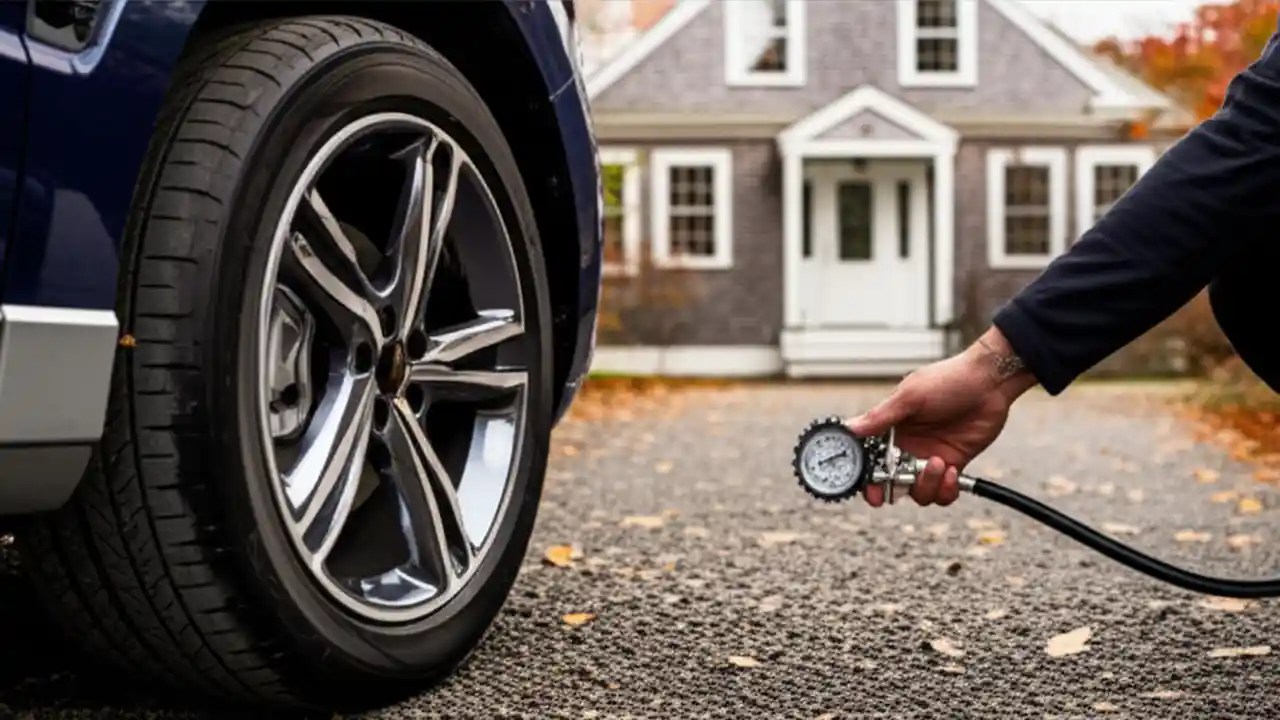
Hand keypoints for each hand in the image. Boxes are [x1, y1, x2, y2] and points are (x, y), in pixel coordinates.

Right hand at [846, 328, 1035, 507]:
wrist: (989, 382)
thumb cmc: (948, 380)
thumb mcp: (910, 396)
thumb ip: (880, 417)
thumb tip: (850, 429)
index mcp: (892, 430)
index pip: (871, 460)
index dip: (867, 479)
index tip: (870, 489)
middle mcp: (908, 447)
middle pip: (892, 483)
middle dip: (894, 490)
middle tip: (899, 486)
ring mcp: (930, 458)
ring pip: (919, 491)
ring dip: (926, 485)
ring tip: (938, 463)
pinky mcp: (954, 464)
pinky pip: (944, 492)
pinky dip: (946, 490)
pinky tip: (952, 471)